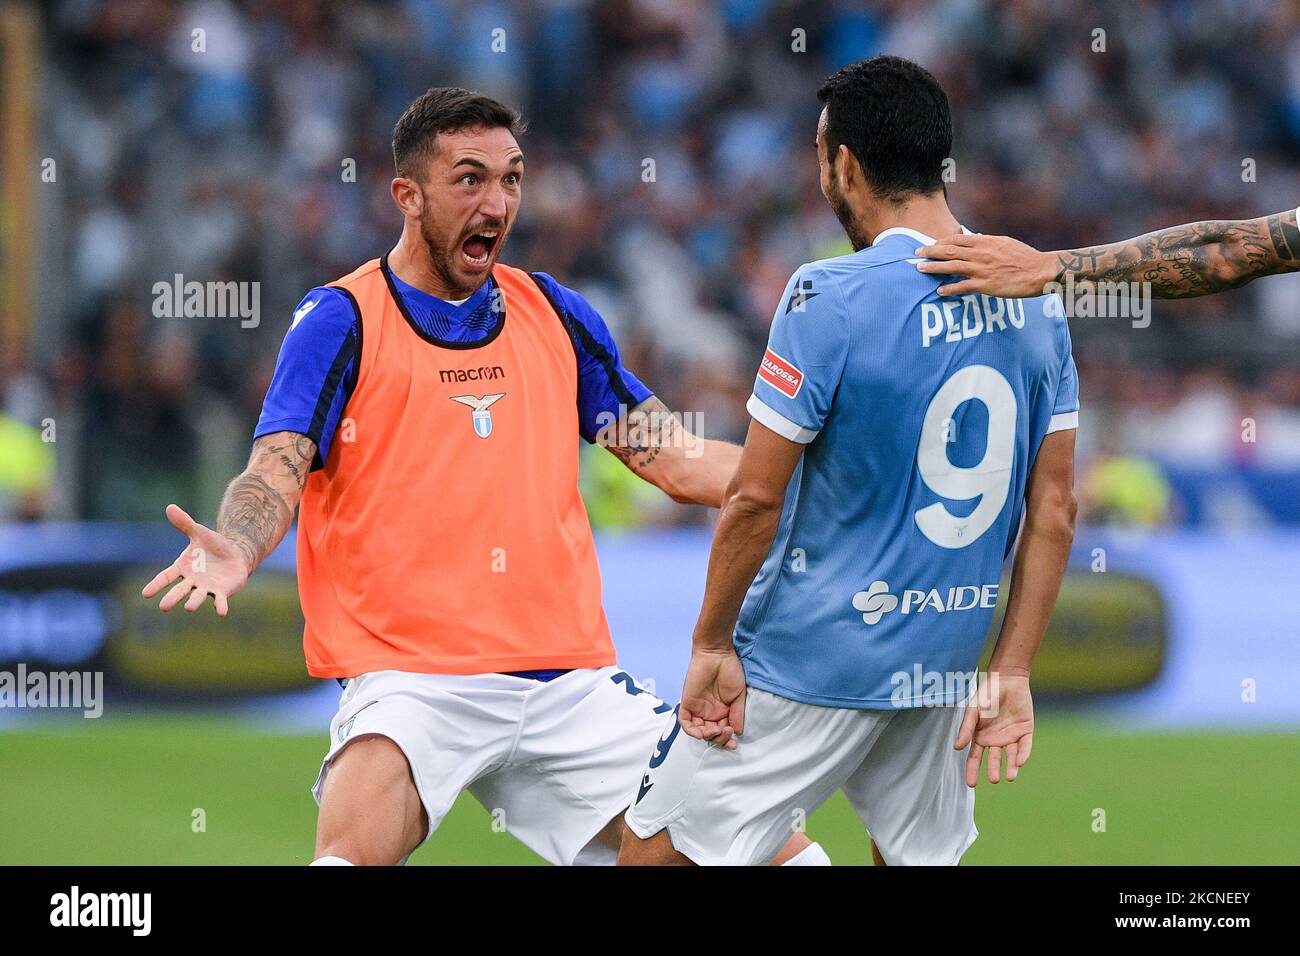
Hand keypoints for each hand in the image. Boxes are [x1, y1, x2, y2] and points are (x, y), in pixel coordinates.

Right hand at [141, 503, 250, 616]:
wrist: (235, 554)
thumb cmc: (213, 545)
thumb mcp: (199, 532)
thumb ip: (184, 523)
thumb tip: (170, 507)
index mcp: (182, 567)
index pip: (166, 577)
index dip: (156, 585)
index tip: (145, 594)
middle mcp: (192, 580)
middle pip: (180, 590)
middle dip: (172, 598)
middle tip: (163, 607)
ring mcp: (206, 587)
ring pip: (198, 596)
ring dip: (194, 602)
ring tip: (189, 608)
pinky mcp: (222, 592)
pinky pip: (220, 600)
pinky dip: (220, 606)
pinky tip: (221, 612)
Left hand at [679, 647, 746, 749]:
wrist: (717, 653)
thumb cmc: (730, 670)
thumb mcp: (738, 695)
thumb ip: (737, 714)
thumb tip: (738, 732)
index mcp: (722, 711)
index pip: (722, 732)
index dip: (726, 740)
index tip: (734, 744)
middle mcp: (709, 712)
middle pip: (710, 734)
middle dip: (719, 738)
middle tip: (727, 732)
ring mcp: (698, 708)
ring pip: (698, 731)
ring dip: (708, 736)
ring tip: (718, 729)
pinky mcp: (687, 703)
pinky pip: (685, 722)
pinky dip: (692, 731)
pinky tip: (701, 732)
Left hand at [914, 234, 1057, 297]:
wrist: (1041, 270)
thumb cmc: (1025, 258)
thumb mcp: (1004, 243)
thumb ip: (986, 243)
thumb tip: (971, 240)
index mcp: (986, 241)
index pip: (957, 239)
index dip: (940, 242)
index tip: (930, 245)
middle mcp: (981, 253)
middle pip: (949, 250)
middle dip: (930, 251)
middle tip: (916, 253)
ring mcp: (983, 269)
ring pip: (952, 266)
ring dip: (933, 267)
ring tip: (919, 269)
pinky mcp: (986, 285)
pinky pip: (963, 286)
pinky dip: (949, 289)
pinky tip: (939, 291)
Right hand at [954, 673, 1033, 786]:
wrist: (1007, 679)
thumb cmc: (986, 693)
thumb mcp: (973, 710)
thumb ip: (966, 728)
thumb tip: (956, 747)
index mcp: (980, 736)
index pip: (975, 757)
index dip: (972, 770)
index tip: (971, 784)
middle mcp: (995, 740)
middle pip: (994, 760)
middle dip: (994, 770)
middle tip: (994, 779)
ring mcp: (1011, 737)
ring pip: (1011, 756)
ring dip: (1010, 767)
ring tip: (1010, 777)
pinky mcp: (1025, 731)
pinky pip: (1025, 746)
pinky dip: (1023, 754)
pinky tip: (1019, 762)